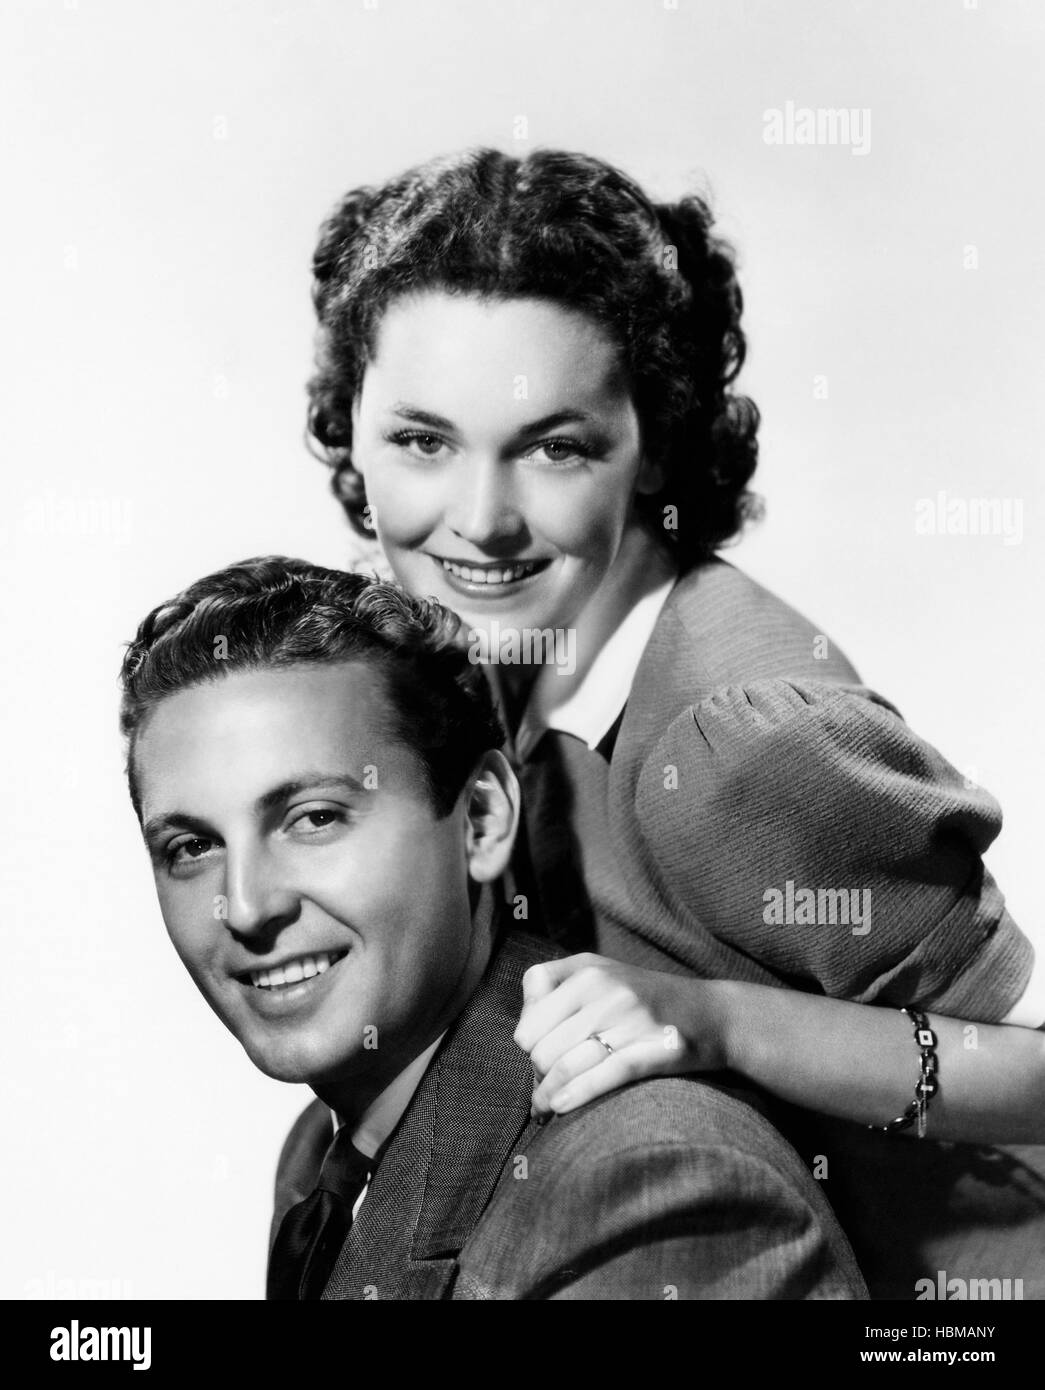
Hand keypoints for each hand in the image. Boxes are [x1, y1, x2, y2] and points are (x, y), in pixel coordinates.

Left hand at [513, 953, 731, 1118]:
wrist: (714, 1014)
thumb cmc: (646, 999)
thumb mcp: (601, 973)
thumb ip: (555, 987)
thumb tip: (521, 1037)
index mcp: (588, 970)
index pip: (530, 1017)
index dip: (528, 1043)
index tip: (539, 1055)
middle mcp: (606, 989)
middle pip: (544, 1047)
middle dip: (539, 1073)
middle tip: (547, 1085)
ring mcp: (631, 1018)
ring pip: (566, 1064)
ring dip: (547, 1095)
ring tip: (543, 1109)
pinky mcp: (653, 1048)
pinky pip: (602, 1076)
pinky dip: (575, 1095)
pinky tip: (560, 1107)